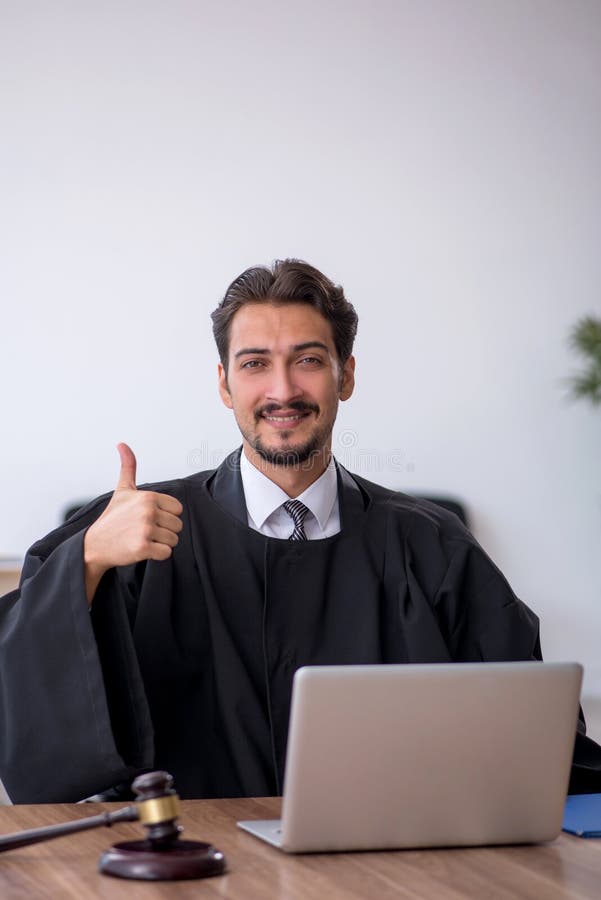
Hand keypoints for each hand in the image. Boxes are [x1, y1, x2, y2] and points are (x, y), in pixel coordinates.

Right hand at [83, 443, 182, 602]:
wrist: (94, 545)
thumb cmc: (112, 518)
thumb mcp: (122, 490)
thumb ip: (128, 467)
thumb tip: (122, 444)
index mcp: (148, 497)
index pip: (178, 509)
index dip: (166, 516)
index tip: (149, 518)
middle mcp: (148, 511)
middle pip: (178, 525)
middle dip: (164, 531)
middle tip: (144, 531)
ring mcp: (145, 530)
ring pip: (174, 540)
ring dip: (161, 543)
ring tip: (142, 539)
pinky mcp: (143, 548)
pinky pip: (166, 553)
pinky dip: (157, 555)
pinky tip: (142, 550)